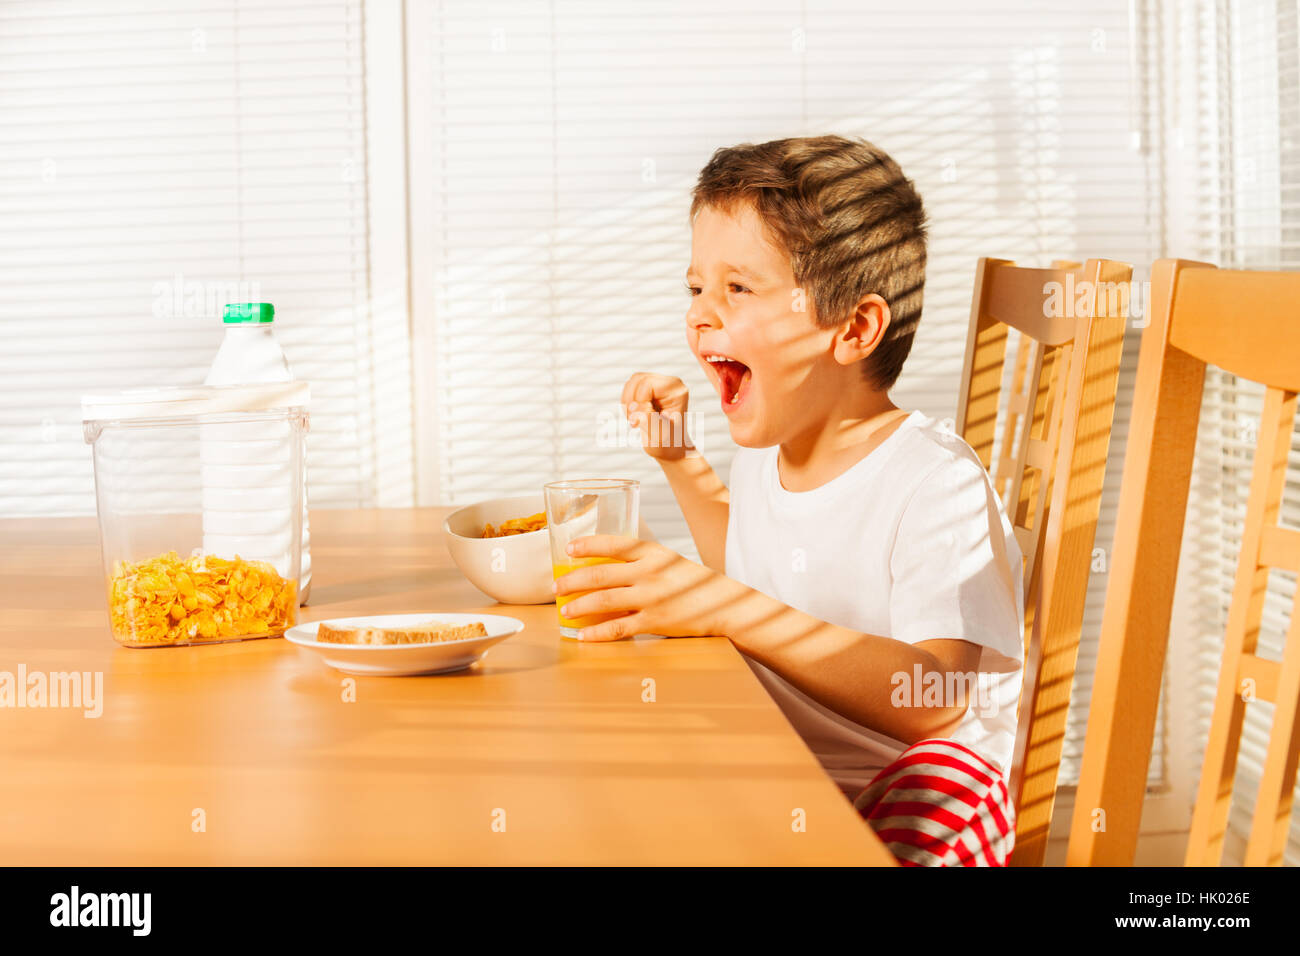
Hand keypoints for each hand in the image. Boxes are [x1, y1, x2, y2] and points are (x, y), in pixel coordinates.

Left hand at [552, 535, 742, 640]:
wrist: (723, 605)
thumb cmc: (691, 583)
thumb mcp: (668, 562)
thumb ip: (641, 562)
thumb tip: (602, 567)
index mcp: (652, 552)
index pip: (613, 543)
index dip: (587, 545)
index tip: (569, 549)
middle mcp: (649, 572)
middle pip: (599, 574)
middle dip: (571, 580)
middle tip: (556, 586)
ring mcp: (651, 597)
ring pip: (603, 600)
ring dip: (578, 605)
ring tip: (564, 610)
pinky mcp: (654, 621)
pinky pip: (617, 627)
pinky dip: (596, 632)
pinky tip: (582, 635)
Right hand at [621, 372, 691, 460]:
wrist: (670, 447)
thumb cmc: (668, 442)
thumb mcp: (659, 435)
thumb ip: (648, 420)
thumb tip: (635, 409)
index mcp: (677, 392)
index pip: (647, 385)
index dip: (638, 403)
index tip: (640, 422)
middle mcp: (670, 383)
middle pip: (638, 379)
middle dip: (631, 402)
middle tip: (635, 421)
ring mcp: (660, 383)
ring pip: (632, 382)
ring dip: (627, 402)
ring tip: (634, 419)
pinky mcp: (650, 388)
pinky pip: (630, 387)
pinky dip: (626, 402)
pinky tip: (633, 415)